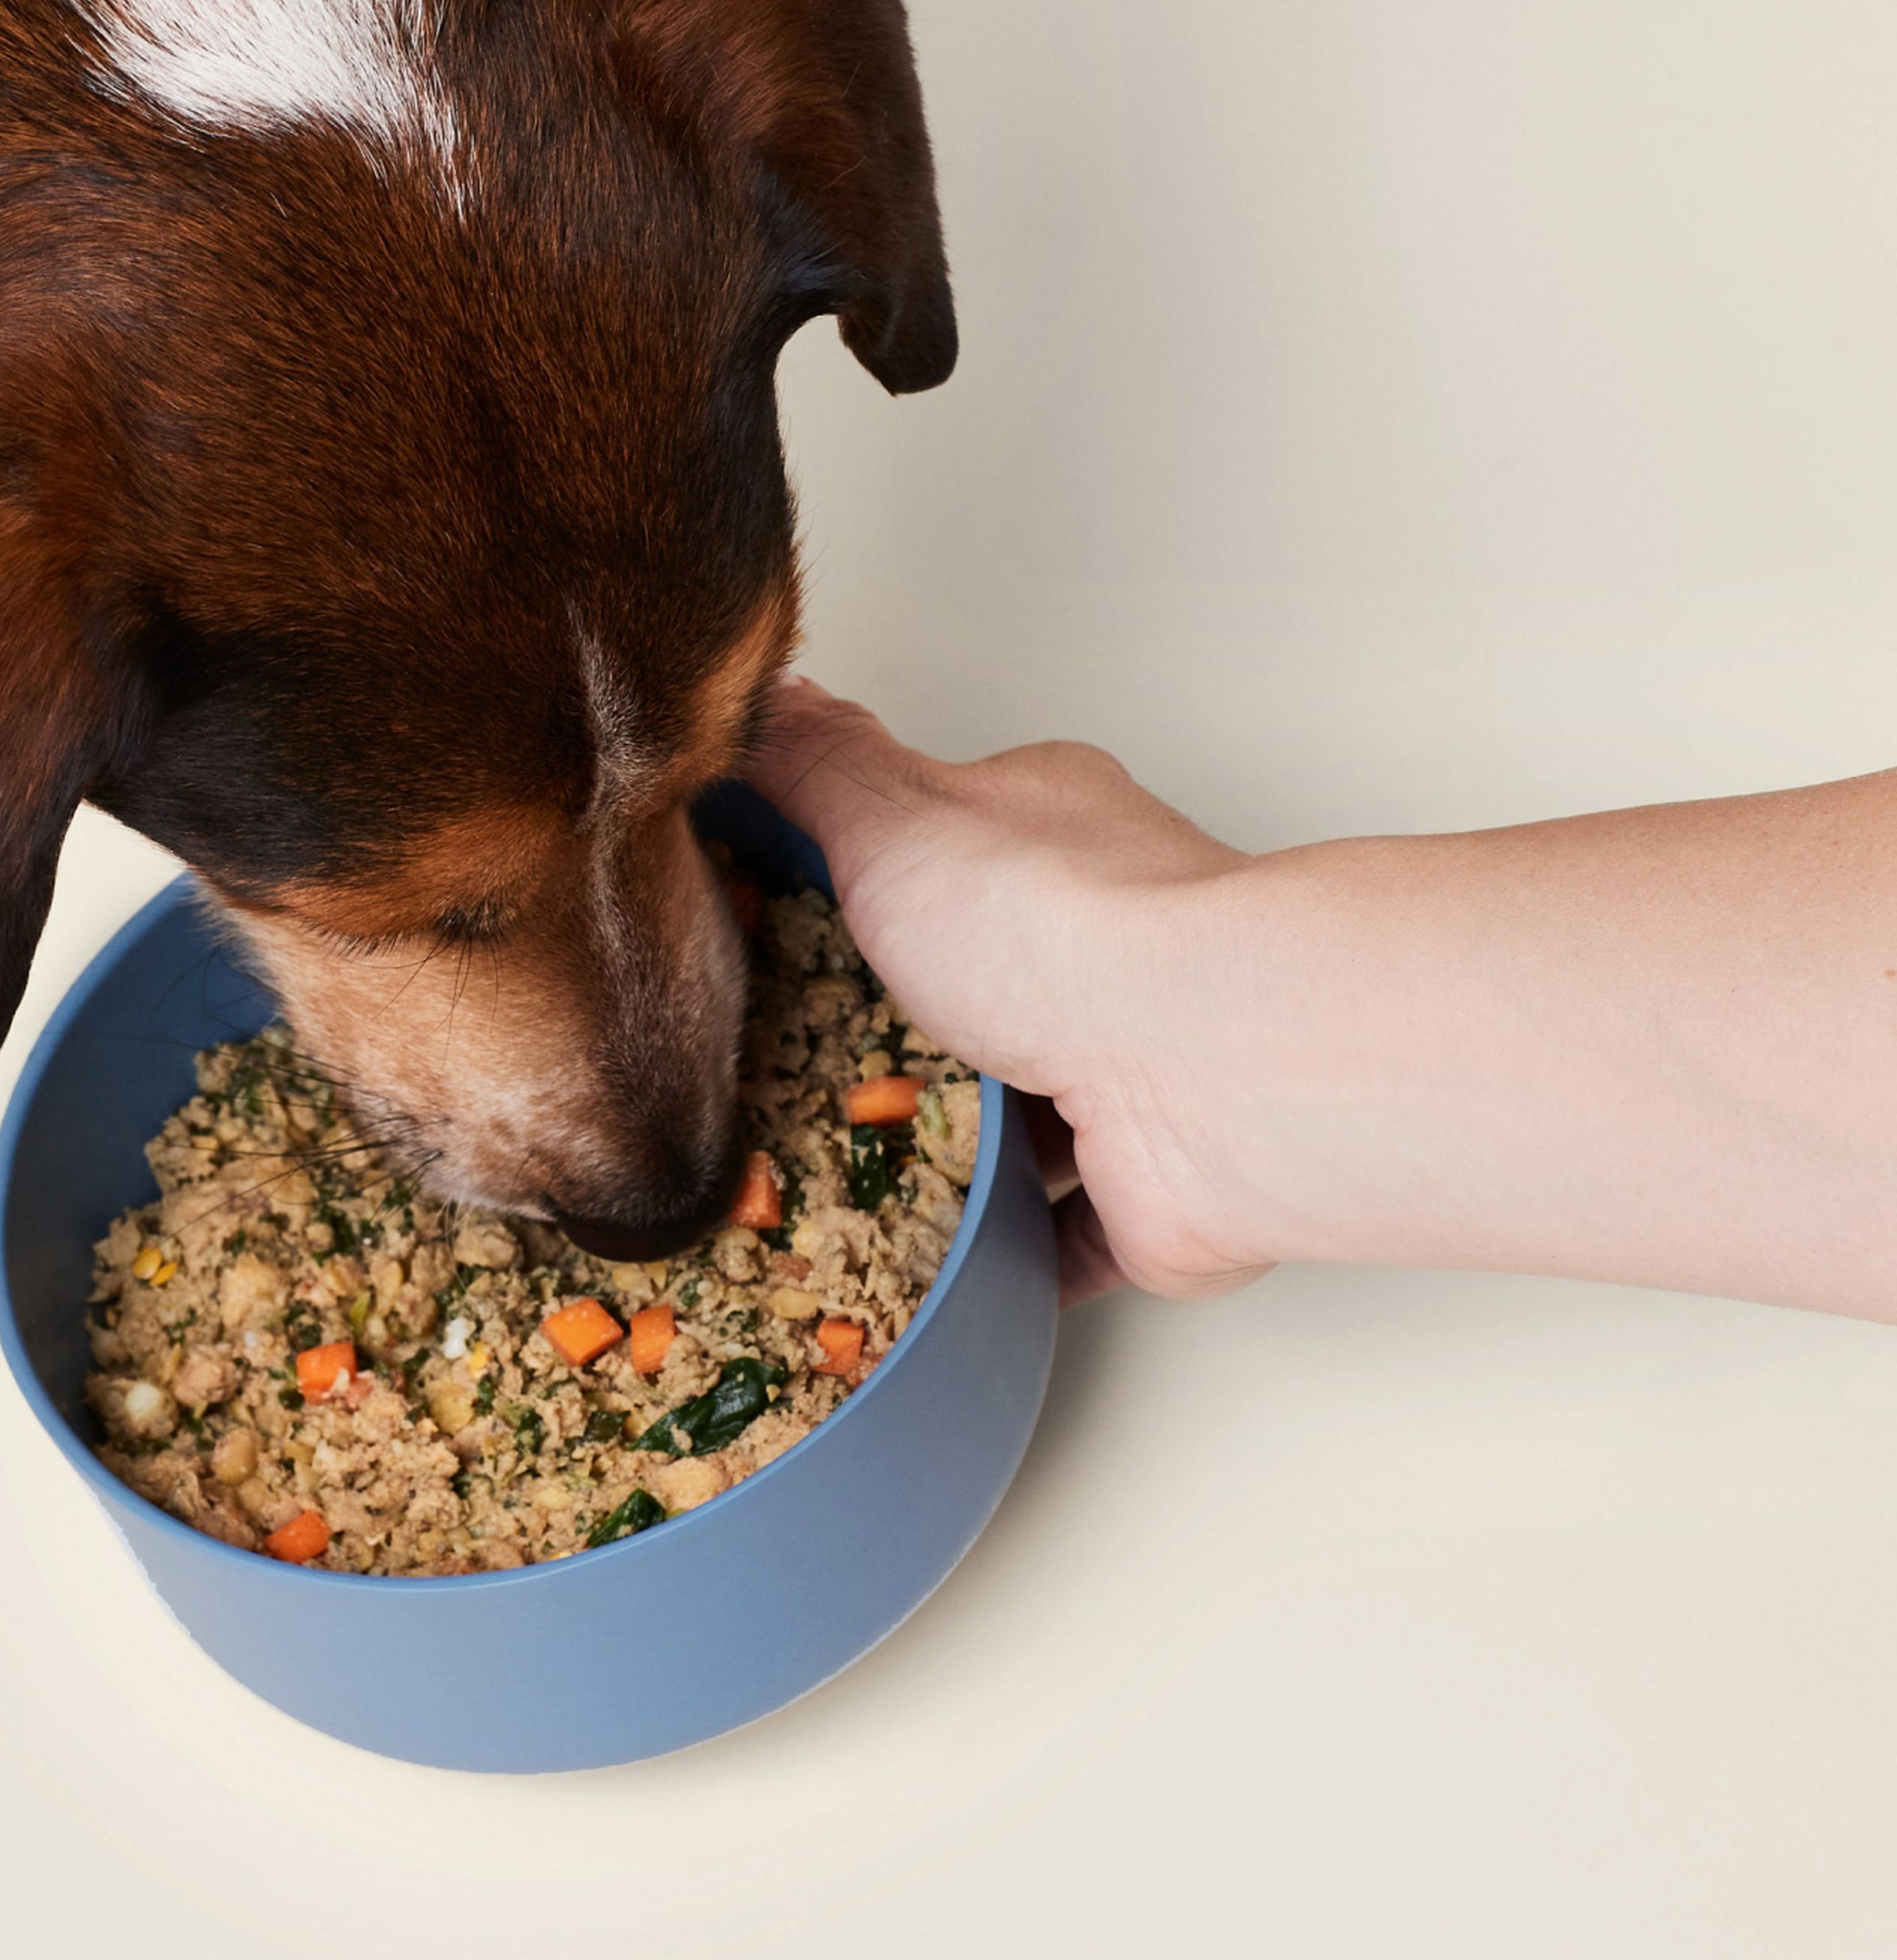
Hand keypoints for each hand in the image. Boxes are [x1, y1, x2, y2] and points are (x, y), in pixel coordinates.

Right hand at [752, 678, 1262, 1307]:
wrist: (1205, 1070)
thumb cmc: (1062, 925)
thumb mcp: (898, 813)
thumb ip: (821, 763)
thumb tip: (765, 701)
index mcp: (1048, 831)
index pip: (935, 837)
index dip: (847, 870)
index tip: (754, 915)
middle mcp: (1101, 944)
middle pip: (969, 981)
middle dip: (879, 1023)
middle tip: (767, 1061)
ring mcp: (1128, 1069)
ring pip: (1011, 1109)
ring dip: (929, 1143)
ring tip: (810, 1171)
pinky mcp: (1143, 1187)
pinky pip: (1058, 1230)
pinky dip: (999, 1248)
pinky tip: (921, 1259)